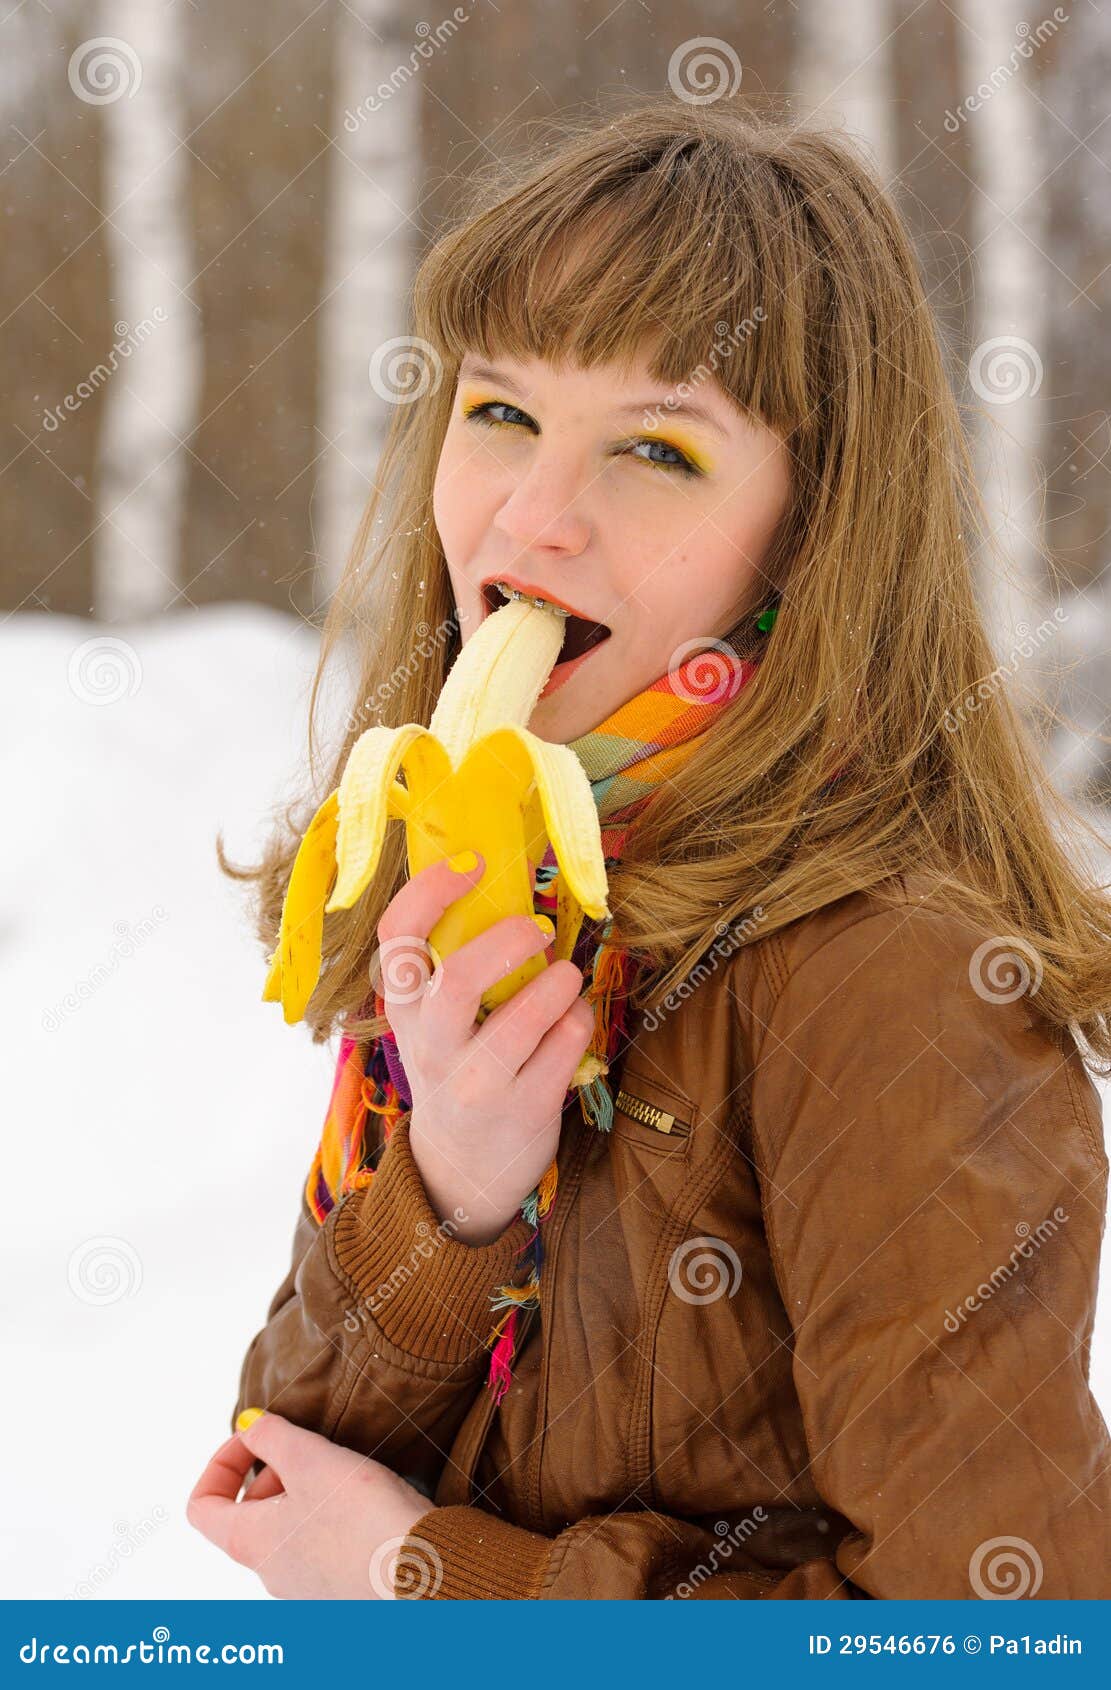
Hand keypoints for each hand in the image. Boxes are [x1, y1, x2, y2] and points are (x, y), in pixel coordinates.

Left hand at [186, 1411, 435, 1598]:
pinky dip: (329, 1516)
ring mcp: (305, 1586)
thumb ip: (272, 1436)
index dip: (220, 1464)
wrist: (418, 1571)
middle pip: (246, 1516)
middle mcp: (270, 1573)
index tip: (254, 1440)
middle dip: (270, 1473)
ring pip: (285, 1530)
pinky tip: (363, 1500)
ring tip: (341, 1471)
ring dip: (303, 1492)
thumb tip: (249, 1423)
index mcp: (250, 1542)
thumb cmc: (360, 1518)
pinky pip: (319, 1547)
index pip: (201, 1508)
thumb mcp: (310, 1457)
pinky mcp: (339, 1588)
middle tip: (306, 1451)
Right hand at [378, 852, 594, 1243]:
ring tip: (565, 974)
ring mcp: (477, 1083)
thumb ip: (454, 965)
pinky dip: (578, 1021)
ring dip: (557, 984)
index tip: (473, 861)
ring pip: (522, 1020)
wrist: (459, 1170)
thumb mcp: (434, 1022)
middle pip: (458, 980)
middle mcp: (432, 1046)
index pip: (396, 937)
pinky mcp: (524, 1110)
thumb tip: (511, 882)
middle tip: (537, 928)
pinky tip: (573, 1018)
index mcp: (405, 1009)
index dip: (431, 889)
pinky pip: (564, 1048)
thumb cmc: (457, 1068)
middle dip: (508, 940)